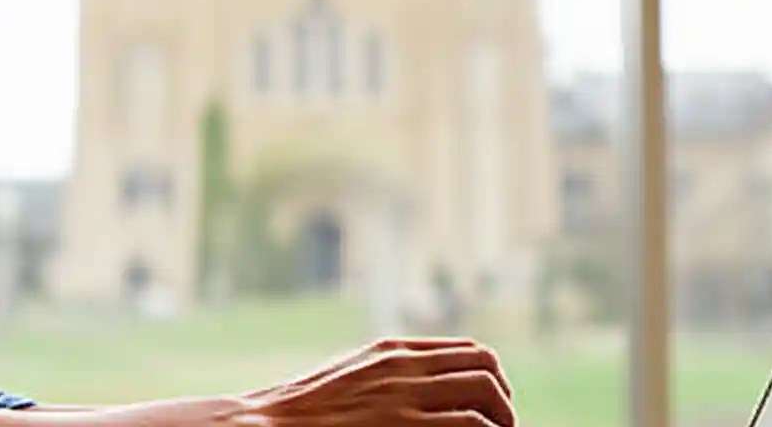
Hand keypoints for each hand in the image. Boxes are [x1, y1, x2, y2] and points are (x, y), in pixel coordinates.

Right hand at [226, 338, 515, 425]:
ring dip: (502, 420)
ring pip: (486, 393)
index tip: (492, 409)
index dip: (492, 380)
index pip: (469, 351)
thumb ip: (388, 376)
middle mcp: (404, 365)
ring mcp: (404, 396)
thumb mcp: (351, 377)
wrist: (268, 425)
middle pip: (486, 366)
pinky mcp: (403, 426)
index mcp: (393, 351)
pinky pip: (468, 424)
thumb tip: (424, 387)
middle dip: (503, 400)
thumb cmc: (303, 412)